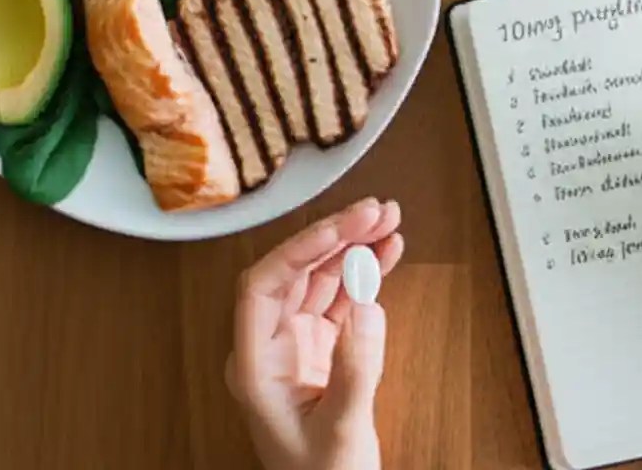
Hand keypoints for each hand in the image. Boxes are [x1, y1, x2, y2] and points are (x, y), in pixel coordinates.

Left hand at [227, 198, 405, 469]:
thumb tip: (368, 304)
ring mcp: (296, 345)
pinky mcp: (322, 348)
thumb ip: (355, 368)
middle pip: (295, 272)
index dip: (299, 250)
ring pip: (320, 278)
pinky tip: (386, 252)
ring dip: (353, 247)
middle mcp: (270, 346)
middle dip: (334, 237)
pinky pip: (341, 298)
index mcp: (255, 365)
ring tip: (387, 220)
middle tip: (374, 212)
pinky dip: (364, 273)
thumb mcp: (341, 430)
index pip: (263, 287)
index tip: (338, 230)